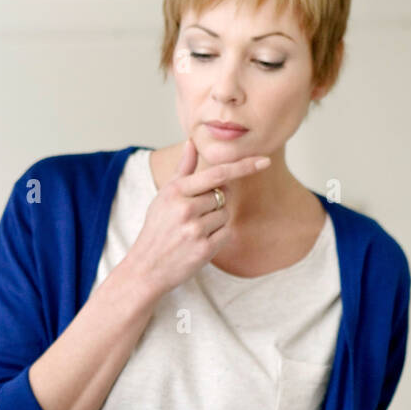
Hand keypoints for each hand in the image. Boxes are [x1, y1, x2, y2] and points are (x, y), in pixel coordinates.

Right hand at [129, 138, 270, 296]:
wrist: (146, 268)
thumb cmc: (157, 229)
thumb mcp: (164, 196)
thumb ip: (182, 170)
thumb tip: (191, 142)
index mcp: (176, 192)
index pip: (217, 174)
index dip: (243, 166)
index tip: (264, 161)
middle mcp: (186, 209)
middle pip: (223, 196)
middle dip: (216, 203)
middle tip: (194, 216)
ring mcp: (195, 230)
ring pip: (226, 215)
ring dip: (216, 221)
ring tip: (194, 231)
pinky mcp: (204, 249)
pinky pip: (226, 233)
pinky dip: (219, 237)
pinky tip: (200, 242)